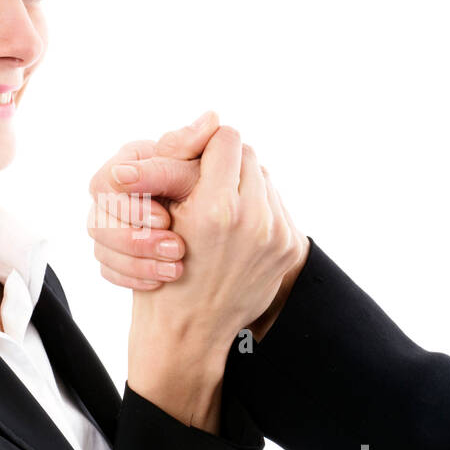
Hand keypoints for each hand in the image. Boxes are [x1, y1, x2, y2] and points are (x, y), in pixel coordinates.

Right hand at [88, 113, 309, 340]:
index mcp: (217, 208)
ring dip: (245, 186)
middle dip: (227, 165)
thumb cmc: (162, 270)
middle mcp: (254, 220)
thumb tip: (210, 119)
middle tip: (207, 183)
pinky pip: (278, 206)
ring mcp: (277, 236)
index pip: (226, 140)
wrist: (189, 330)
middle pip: (249, 156)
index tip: (197, 161)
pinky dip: (259, 209)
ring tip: (222, 208)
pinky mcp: (290, 247)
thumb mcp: (159, 213)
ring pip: (265, 179)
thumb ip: (182, 163)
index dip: (208, 148)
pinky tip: (238, 229)